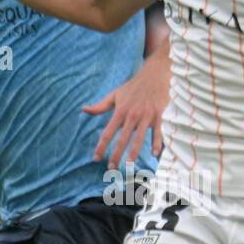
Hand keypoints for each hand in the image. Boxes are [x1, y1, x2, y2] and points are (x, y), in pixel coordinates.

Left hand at [83, 48, 167, 165]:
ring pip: (139, 138)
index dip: (101, 146)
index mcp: (120, 111)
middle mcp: (132, 115)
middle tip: (111, 168)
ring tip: (129, 165)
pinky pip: (158, 132)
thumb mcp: (115, 94)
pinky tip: (155, 154)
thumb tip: (84, 109)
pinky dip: (157, 142)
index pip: (108, 132)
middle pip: (122, 139)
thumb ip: (100, 106)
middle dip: (116, 154)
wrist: (154, 75)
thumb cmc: (133, 87)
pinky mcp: (159, 116)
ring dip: (134, 153)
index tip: (96, 158)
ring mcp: (146, 116)